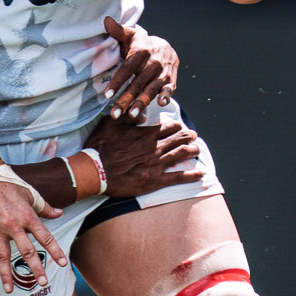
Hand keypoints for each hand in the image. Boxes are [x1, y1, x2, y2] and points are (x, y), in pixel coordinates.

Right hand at [0, 176, 65, 293]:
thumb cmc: (10, 183)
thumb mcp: (31, 193)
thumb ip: (45, 207)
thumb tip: (58, 214)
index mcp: (28, 216)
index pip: (45, 236)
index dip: (55, 250)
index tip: (63, 263)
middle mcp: (13, 224)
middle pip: (26, 250)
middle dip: (35, 267)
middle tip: (43, 282)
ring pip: (2, 255)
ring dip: (6, 274)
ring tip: (10, 290)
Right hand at [85, 118, 203, 199]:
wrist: (95, 171)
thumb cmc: (100, 147)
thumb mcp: (110, 124)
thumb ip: (128, 116)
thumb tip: (142, 114)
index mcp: (146, 134)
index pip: (169, 127)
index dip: (176, 126)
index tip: (179, 126)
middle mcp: (155, 148)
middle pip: (180, 139)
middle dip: (189, 136)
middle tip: (193, 136)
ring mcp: (157, 165)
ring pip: (182, 154)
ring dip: (193, 150)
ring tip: (198, 149)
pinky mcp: (155, 180)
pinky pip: (178, 177)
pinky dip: (191, 175)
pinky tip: (200, 173)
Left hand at [102, 16, 177, 118]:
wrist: (166, 47)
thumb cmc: (141, 44)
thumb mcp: (130, 36)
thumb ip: (117, 30)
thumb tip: (105, 20)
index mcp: (141, 52)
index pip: (127, 68)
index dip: (118, 81)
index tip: (107, 94)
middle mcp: (153, 63)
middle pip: (138, 83)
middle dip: (126, 99)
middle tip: (115, 113)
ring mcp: (163, 73)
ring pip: (151, 89)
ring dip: (142, 102)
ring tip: (131, 114)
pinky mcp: (171, 80)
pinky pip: (168, 89)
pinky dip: (166, 96)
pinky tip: (160, 104)